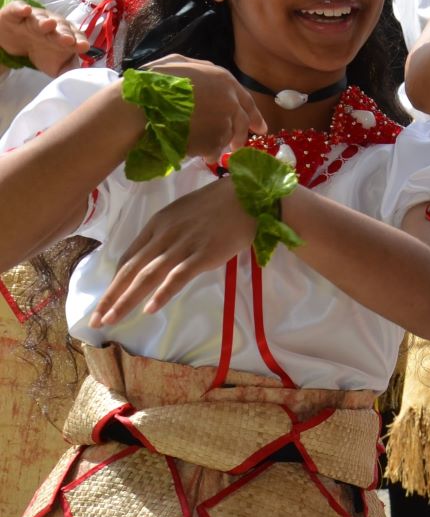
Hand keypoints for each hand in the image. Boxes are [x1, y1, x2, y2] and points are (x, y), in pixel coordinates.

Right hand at [0, 0, 86, 74]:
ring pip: (41, 19)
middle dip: (64, 34)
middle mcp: (54, 25)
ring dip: (45, 22)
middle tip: (68, 40)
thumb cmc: (43, 52)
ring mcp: (35, 18)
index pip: (77, 37)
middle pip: (61, 28)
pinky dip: (21, 9)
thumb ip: (67, 70)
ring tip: (49, 24)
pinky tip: (26, 10)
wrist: (16, 43)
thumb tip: (77, 78)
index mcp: (67, 36)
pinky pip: (19, 10)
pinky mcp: (16, 14)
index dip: (80, 41)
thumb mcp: (55, 65)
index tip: (83, 47)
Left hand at [90, 178, 257, 325]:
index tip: (104, 303)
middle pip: (131, 270)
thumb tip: (158, 256)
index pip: (128, 259)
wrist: (247, 195)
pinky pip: (178, 276)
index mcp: (156, 225)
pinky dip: (163, 293)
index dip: (113, 283)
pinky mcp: (204, 254)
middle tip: (95, 320)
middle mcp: (163, 235)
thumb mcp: (183, 216)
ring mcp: (183, 245)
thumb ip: (168, 235)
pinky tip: (150, 309)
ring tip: (111, 320)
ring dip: (127, 299)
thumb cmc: (218, 206)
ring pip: (148, 275)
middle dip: (110, 297)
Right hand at [138, 54, 267, 157]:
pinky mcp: (213, 141)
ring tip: (207, 152)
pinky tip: (197, 153)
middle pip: (241, 124)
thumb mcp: (178, 63)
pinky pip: (214, 149)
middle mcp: (230, 101)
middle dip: (240, 137)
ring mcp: (224, 122)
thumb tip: (209, 75)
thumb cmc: (154, 81)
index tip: (259, 128)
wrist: (142, 104)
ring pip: (227, 137)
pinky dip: (208, 152)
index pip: (246, 101)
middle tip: (237, 148)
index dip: (253, 116)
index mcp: (224, 81)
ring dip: (219, 144)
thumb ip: (200, 70)